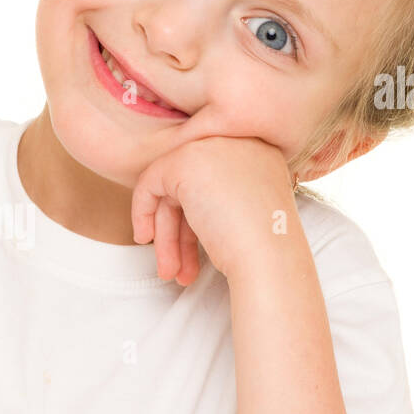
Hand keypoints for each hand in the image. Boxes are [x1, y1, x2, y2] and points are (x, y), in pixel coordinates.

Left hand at [130, 136, 297, 283]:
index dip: (197, 213)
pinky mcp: (185, 161)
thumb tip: (175, 202)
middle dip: (180, 229)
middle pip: (193, 183)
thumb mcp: (246, 212)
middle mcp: (238, 141)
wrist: (270, 258)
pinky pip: (151, 181)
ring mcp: (212, 147)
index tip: (192, 245)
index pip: (214, 178)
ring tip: (169, 271)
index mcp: (259, 152)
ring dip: (167, 233)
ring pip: (173, 187)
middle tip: (175, 267)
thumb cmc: (264, 249)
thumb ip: (218, 198)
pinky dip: (143, 210)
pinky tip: (144, 238)